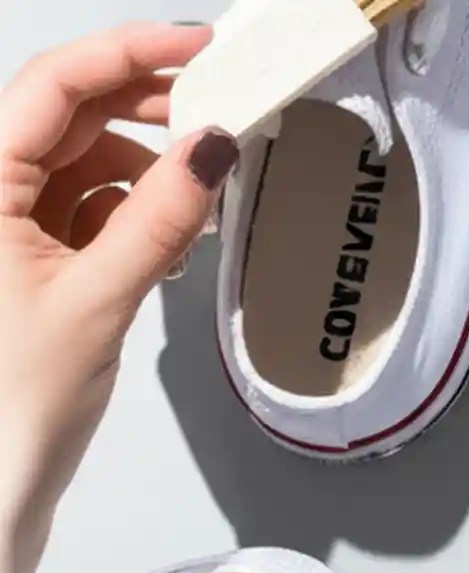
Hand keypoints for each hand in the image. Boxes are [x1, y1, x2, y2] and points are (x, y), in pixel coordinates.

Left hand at [0, 22, 235, 572]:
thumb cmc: (15, 401)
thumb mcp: (100, 298)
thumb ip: (162, 215)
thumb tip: (216, 144)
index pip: (53, 85)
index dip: (129, 51)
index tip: (201, 47)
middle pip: (72, 113)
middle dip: (148, 109)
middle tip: (221, 115)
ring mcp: (12, 222)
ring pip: (88, 158)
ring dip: (149, 168)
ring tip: (198, 203)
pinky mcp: (35, 253)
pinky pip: (94, 203)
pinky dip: (139, 210)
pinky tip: (172, 240)